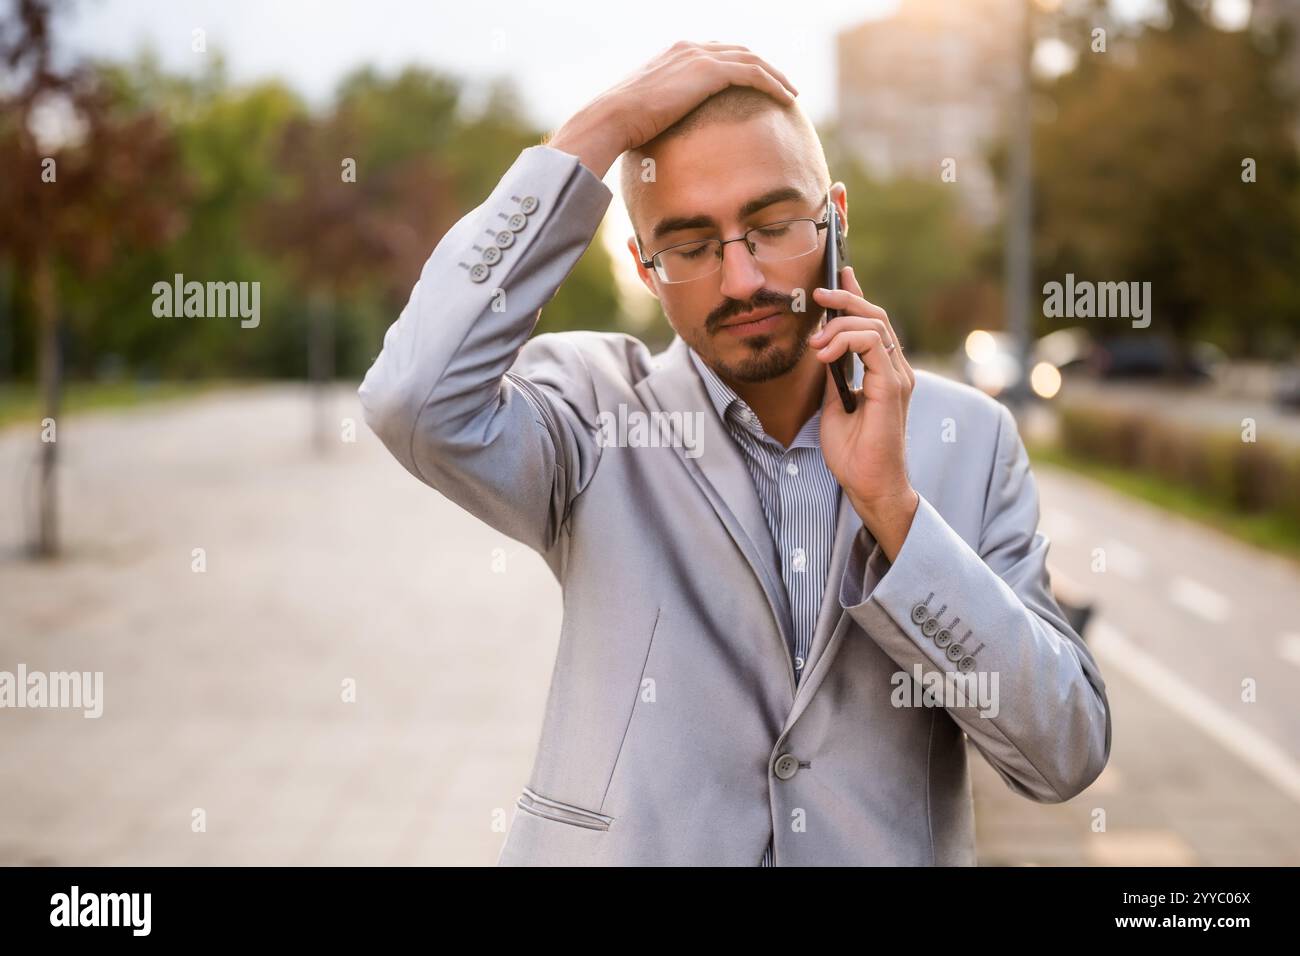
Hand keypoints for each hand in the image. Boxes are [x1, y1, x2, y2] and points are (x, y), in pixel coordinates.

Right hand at [546, 41, 797, 177]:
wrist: (615, 118)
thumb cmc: (624, 125)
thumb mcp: (647, 112)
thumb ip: (663, 111)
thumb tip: (664, 134)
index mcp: (676, 54)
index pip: (717, 53)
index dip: (739, 66)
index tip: (755, 83)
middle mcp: (691, 49)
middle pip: (740, 52)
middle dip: (763, 67)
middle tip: (782, 86)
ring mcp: (701, 57)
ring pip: (752, 60)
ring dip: (775, 76)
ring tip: (790, 94)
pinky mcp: (711, 71)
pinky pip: (753, 73)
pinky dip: (772, 84)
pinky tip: (786, 99)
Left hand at [810, 266, 918, 559]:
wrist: (868, 485)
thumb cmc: (854, 453)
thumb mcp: (834, 405)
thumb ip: (835, 377)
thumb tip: (822, 351)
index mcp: (885, 372)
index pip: (873, 323)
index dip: (856, 296)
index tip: (837, 275)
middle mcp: (896, 370)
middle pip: (875, 316)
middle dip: (845, 299)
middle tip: (818, 295)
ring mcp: (898, 377)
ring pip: (874, 325)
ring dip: (839, 325)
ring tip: (816, 344)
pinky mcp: (892, 387)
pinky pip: (874, 345)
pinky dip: (847, 340)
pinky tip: (826, 354)